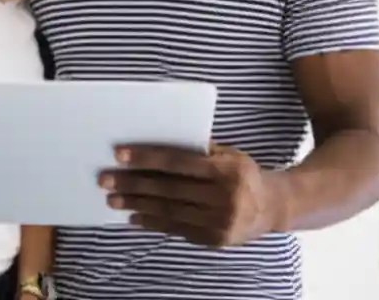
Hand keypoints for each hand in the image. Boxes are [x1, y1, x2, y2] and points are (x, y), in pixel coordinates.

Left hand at [99, 143, 288, 247]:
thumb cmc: (243, 173)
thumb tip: (156, 139)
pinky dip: (153, 222)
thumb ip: (199, 150)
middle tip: (105, 180)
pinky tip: (135, 216)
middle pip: (168, 189)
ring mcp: (219, 221)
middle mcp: (223, 197)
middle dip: (133, 184)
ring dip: (137, 205)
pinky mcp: (214, 239)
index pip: (177, 163)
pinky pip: (176, 229)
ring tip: (114, 200)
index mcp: (225, 170)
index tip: (119, 156)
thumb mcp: (229, 154)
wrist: (273, 207)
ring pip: (169, 211)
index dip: (146, 159)